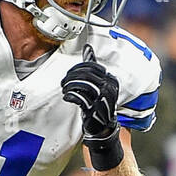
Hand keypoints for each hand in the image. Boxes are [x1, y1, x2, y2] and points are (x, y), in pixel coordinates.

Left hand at [62, 45, 122, 169]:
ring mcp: (102, 99)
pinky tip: (67, 97)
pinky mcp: (94, 109)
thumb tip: (87, 48)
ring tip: (64, 89)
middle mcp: (109, 88)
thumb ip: (93, 67)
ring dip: (69, 86)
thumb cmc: (98, 103)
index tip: (69, 74)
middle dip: (71, 77)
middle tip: (63, 82)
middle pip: (86, 75)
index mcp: (111, 80)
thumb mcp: (98, 84)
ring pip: (82, 85)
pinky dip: (70, 96)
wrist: (103, 128)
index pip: (93, 66)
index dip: (77, 68)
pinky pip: (79, 98)